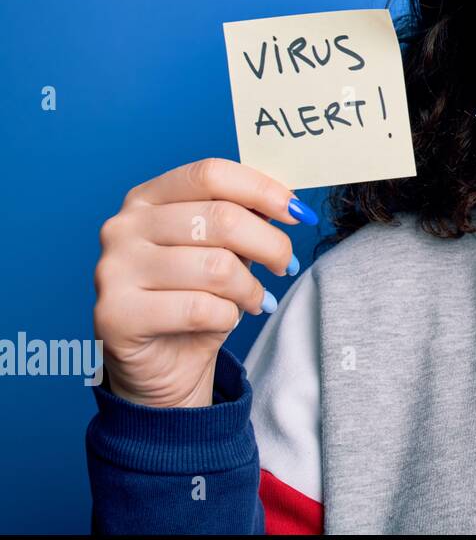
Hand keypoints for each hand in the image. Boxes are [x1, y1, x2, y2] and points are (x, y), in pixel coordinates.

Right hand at [93, 158, 312, 406]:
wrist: (161, 365)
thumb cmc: (195, 297)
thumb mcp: (222, 250)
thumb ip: (244, 219)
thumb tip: (287, 201)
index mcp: (147, 198)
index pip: (211, 173)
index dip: (262, 190)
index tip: (298, 213)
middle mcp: (123, 226)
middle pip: (221, 218)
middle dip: (270, 244)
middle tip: (284, 265)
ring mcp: (113, 269)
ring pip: (216, 266)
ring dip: (250, 288)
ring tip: (255, 300)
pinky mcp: (115, 315)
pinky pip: (200, 308)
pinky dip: (228, 317)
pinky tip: (225, 321)